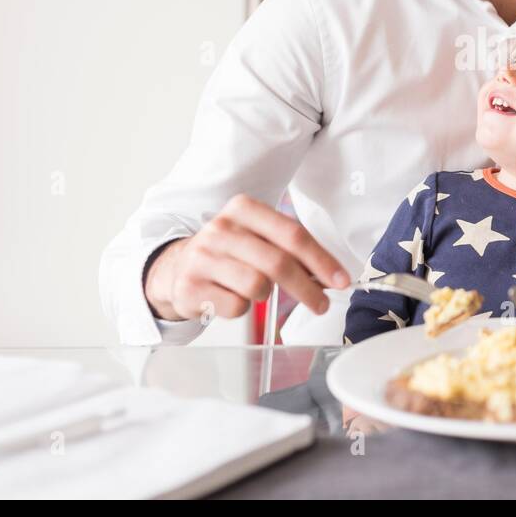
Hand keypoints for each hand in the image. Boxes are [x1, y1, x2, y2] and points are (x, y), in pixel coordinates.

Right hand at [144, 194, 350, 322]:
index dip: (321, 260)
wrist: (175, 267)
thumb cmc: (229, 253)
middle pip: (278, 262)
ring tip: (256, 290)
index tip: (341, 280)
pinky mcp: (191, 287)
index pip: (293, 234)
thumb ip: (290, 249)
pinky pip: (236, 306)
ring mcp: (203, 257)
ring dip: (266, 295)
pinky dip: (242, 308)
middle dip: (307, 288)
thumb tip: (330, 275)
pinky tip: (230, 297)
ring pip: (257, 285)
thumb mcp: (256, 237)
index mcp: (243, 208)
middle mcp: (221, 228)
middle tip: (322, 304)